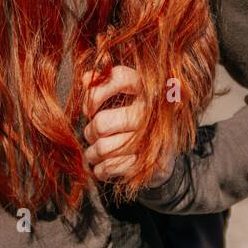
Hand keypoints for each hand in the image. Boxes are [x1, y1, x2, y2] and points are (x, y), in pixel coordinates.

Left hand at [82, 64, 174, 185]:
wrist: (162, 156)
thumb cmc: (134, 122)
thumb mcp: (122, 99)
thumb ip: (103, 85)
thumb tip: (85, 79)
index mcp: (147, 89)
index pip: (119, 78)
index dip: (96, 93)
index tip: (89, 109)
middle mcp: (152, 112)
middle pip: (102, 123)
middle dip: (90, 133)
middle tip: (92, 135)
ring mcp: (152, 139)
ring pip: (102, 148)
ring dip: (92, 154)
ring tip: (94, 153)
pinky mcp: (149, 163)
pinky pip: (110, 167)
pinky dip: (100, 170)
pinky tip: (103, 167)